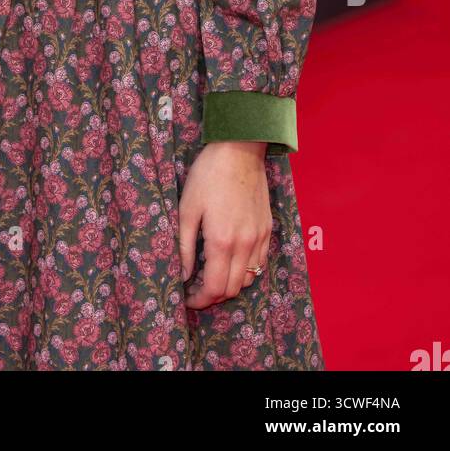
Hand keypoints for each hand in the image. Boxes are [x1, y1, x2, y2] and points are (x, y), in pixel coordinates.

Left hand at [177, 141, 272, 309]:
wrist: (239, 149)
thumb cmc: (208, 175)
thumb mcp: (187, 209)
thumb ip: (185, 246)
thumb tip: (183, 274)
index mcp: (222, 242)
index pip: (214, 288)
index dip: (199, 300)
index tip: (187, 297)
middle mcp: (245, 245)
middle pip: (232, 289)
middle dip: (213, 295)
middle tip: (196, 288)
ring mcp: (259, 238)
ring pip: (248, 278)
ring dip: (230, 283)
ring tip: (212, 273)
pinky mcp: (268, 228)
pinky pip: (260, 262)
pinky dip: (245, 269)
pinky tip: (231, 258)